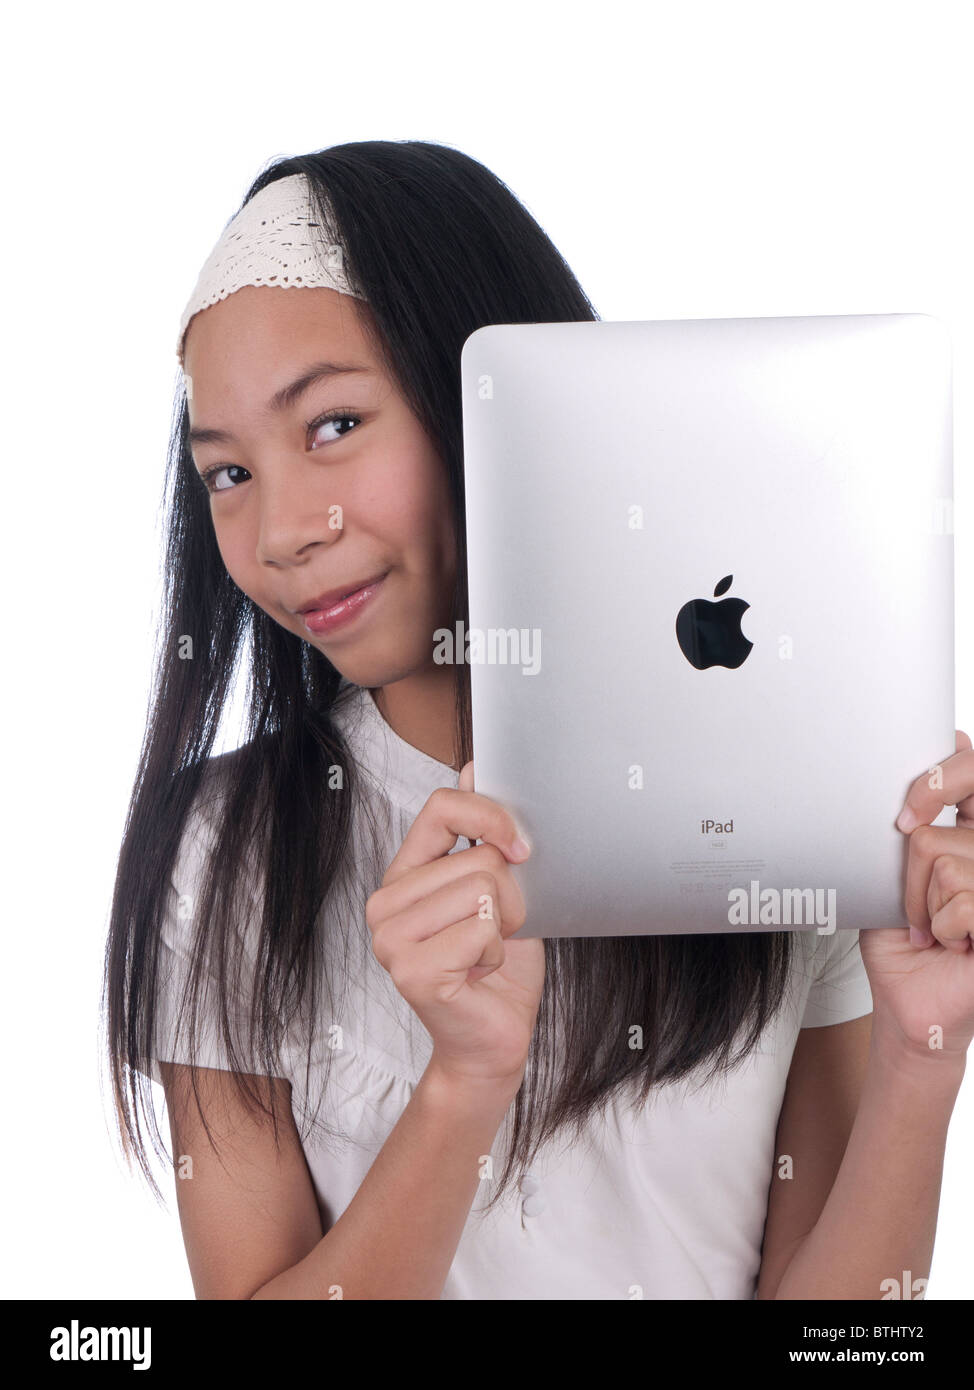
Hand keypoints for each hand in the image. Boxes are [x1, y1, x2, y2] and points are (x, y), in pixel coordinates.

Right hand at [365, 761, 544, 1092]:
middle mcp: (385, 903)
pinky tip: (478, 975)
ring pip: (483, 890)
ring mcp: (391, 938)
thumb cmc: (496, 968)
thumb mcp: (498, 891)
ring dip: (504, 927)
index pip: (441, 807)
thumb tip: (472, 766)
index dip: (491, 816)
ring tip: (484, 953)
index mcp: (404, 874)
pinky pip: (482, 929)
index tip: (523, 847)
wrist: (491, 1042)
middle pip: (478, 857)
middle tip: (496, 933)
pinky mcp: (411, 971)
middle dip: (511, 897)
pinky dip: (496, 954)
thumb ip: (481, 835)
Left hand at [858, 730, 973, 1060]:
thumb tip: (923, 772)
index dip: (939, 779)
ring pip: (945, 868)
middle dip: (910, 874)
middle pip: (931, 835)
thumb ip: (909, 823)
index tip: (901, 818)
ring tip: (935, 928)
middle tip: (912, 905)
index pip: (971, 770)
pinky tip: (952, 943)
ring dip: (924, 907)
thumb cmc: (903, 938)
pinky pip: (964, 903)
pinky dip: (943, 928)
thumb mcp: (892, 871)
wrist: (910, 1000)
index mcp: (973, 831)